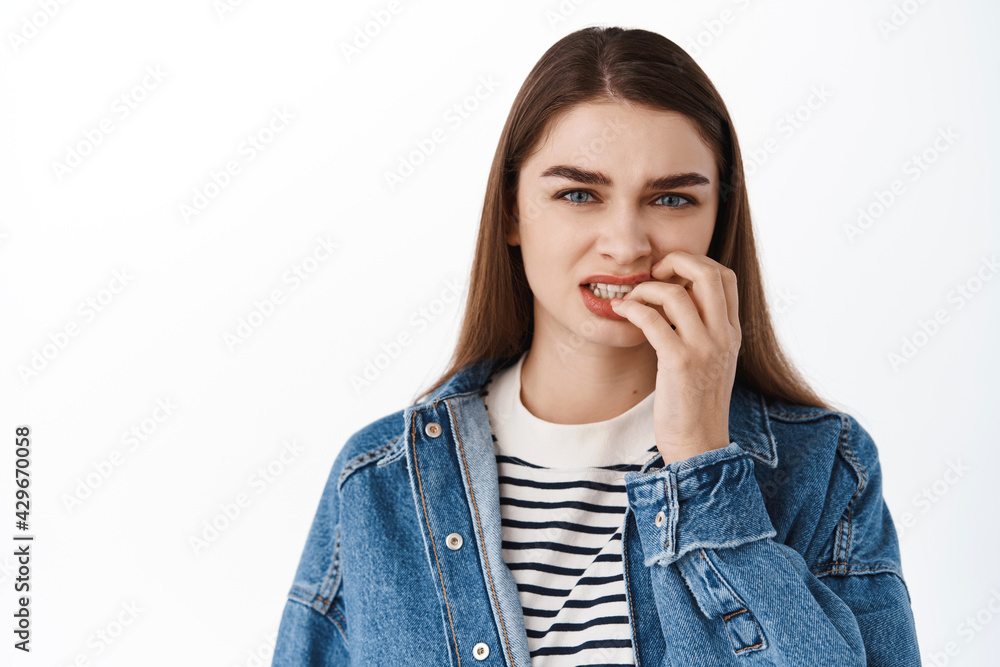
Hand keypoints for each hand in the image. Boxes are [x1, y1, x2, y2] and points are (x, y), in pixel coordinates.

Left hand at [609, 250, 740, 466]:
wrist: (698, 444)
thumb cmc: (696, 404)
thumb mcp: (712, 362)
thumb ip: (704, 331)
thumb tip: (677, 301)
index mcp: (732, 333)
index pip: (725, 276)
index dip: (696, 263)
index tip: (670, 273)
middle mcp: (723, 336)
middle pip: (707, 273)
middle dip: (675, 261)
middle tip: (652, 273)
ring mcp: (704, 349)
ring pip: (675, 293)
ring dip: (645, 288)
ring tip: (630, 299)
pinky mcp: (679, 363)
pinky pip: (652, 320)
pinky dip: (632, 309)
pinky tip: (620, 312)